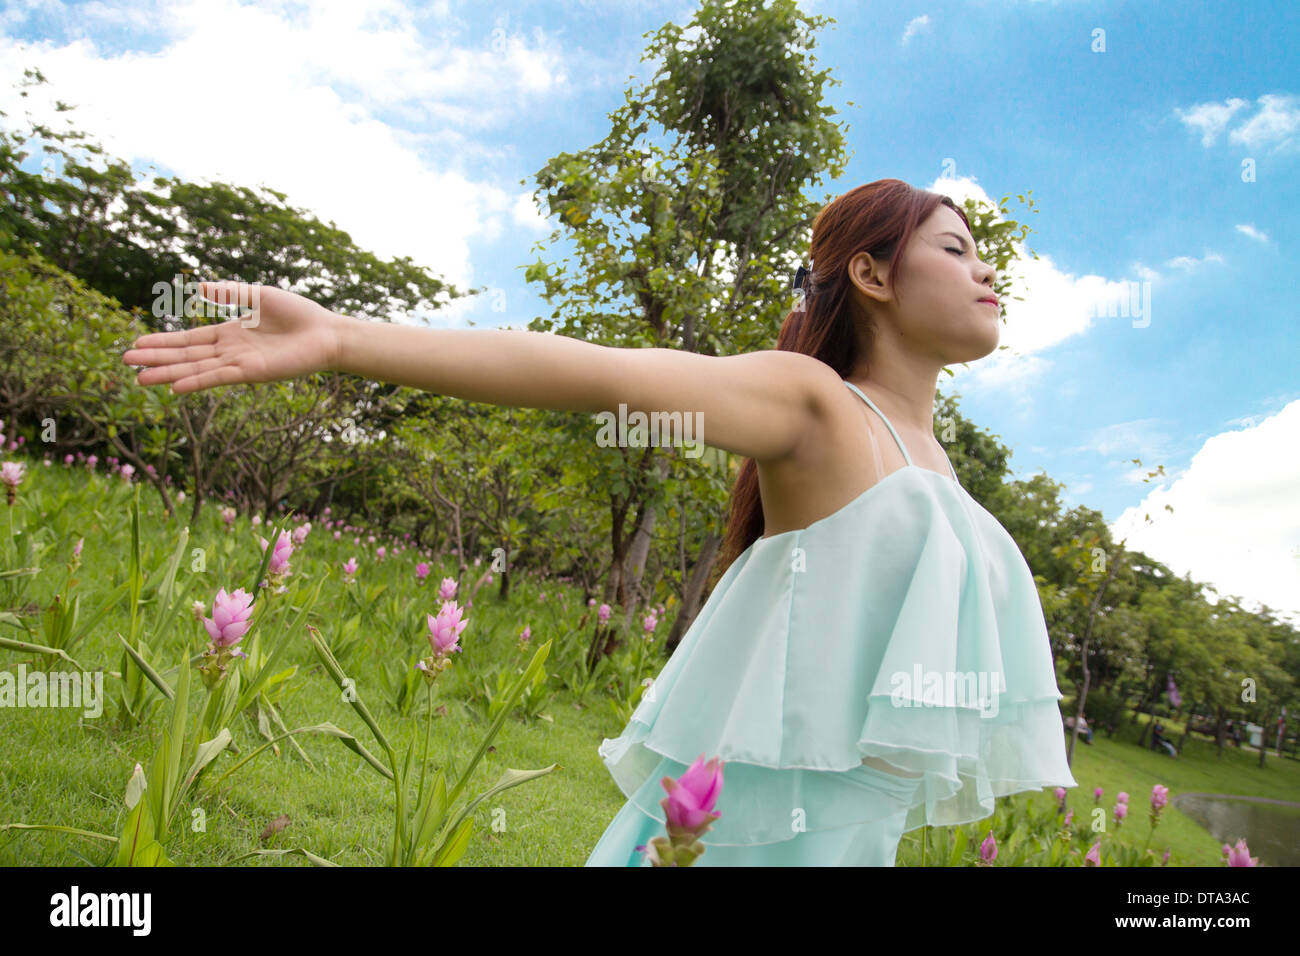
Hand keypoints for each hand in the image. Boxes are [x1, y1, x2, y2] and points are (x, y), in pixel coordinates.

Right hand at [122, 280, 345, 393]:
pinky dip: (196, 381)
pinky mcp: (252, 372)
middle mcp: (230, 352)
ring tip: (139, 379)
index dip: (164, 343)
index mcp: (231, 334)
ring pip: (196, 369)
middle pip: (186, 356)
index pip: (190, 340)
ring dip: (168, 374)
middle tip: (126, 364)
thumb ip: (229, 292)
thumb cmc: (298, 314)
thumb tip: (197, 287)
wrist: (326, 333)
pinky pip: (218, 377)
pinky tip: (175, 387)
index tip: (138, 345)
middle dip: (157, 359)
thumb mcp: (258, 295)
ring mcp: (239, 364)